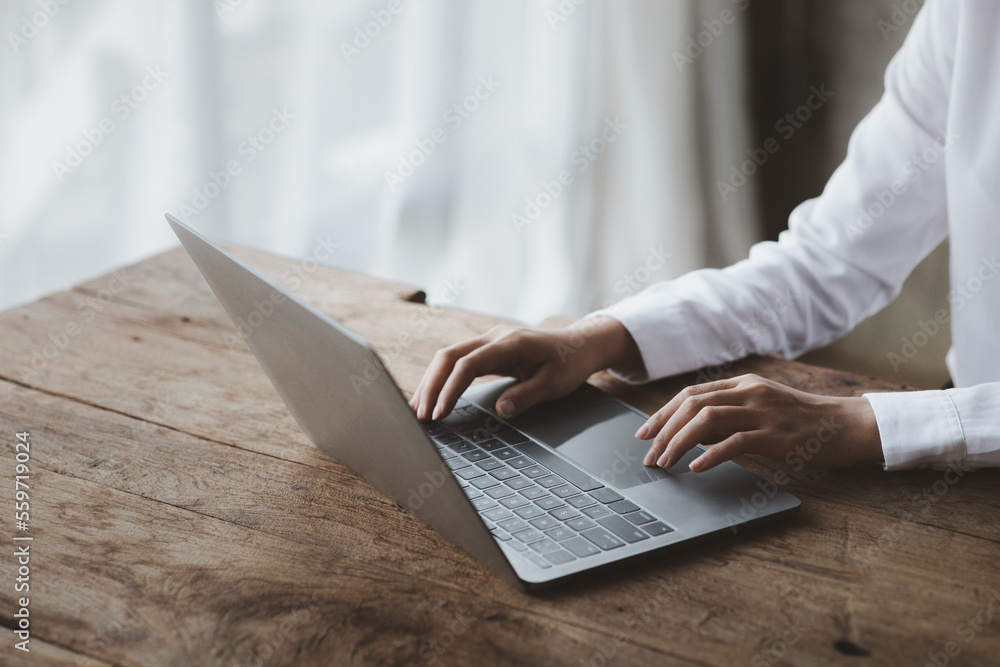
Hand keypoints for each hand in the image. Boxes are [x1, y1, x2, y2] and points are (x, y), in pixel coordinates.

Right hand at [409, 316, 641, 420]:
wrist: (579, 344)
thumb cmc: (569, 363)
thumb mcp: (554, 384)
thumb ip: (527, 396)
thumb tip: (501, 410)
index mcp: (509, 344)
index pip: (468, 364)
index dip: (450, 389)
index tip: (439, 413)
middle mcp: (494, 337)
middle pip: (449, 356)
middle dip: (431, 385)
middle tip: (418, 415)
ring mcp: (489, 340)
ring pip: (449, 356)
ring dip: (432, 381)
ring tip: (418, 408)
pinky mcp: (488, 347)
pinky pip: (457, 359)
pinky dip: (442, 377)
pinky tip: (433, 396)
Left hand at [637, 374, 882, 471]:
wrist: (849, 426)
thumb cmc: (804, 422)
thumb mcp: (762, 411)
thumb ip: (729, 418)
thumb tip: (692, 434)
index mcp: (744, 384)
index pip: (691, 394)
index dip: (663, 413)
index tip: (645, 433)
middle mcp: (750, 392)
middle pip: (692, 405)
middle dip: (664, 430)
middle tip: (649, 455)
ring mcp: (763, 412)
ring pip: (707, 421)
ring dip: (679, 443)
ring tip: (665, 463)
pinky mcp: (777, 434)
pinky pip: (735, 442)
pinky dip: (710, 455)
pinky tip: (696, 468)